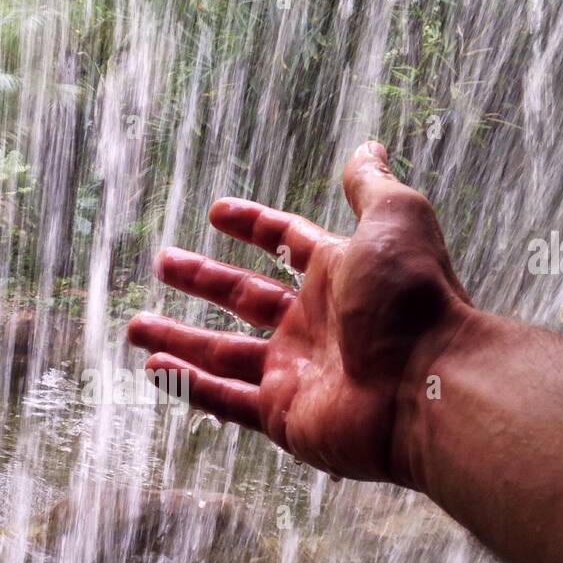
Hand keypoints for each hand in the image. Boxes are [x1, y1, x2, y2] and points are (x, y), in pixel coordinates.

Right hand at [128, 141, 474, 486]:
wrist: (428, 385)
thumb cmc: (413, 299)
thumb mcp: (395, 220)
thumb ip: (371, 186)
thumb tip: (368, 145)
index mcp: (340, 277)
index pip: (287, 245)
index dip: (254, 226)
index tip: (216, 212)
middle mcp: (316, 325)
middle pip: (247, 298)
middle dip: (203, 279)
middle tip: (163, 262)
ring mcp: (297, 373)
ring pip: (224, 354)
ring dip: (179, 340)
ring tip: (133, 327)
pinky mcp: (283, 416)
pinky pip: (226, 400)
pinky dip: (189, 386)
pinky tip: (154, 370)